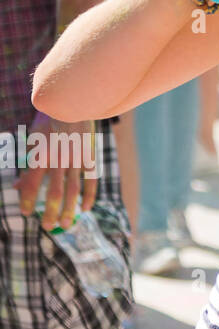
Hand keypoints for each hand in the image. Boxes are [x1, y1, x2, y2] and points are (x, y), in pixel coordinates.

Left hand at [18, 114, 97, 231]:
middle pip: (55, 191)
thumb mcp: (33, 139)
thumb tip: (17, 187)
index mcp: (43, 153)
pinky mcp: (90, 156)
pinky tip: (86, 208)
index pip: (33, 182)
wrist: (75, 102)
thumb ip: (27, 165)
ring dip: (69, 209)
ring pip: (73, 189)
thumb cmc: (49, 121)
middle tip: (47, 227)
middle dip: (50, 212)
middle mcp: (60, 159)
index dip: (29, 199)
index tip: (27, 213)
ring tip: (66, 225)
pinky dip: (89, 195)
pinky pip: (91, 180)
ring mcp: (77, 158)